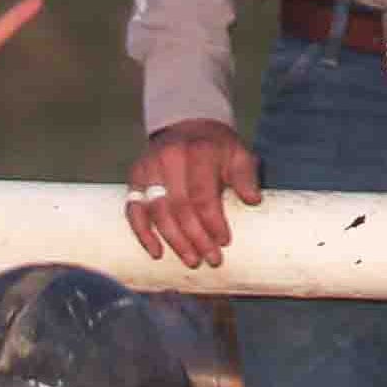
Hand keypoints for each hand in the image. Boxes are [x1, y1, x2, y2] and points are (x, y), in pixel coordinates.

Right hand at [125, 120, 261, 269]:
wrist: (187, 126)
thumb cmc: (216, 148)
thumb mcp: (238, 154)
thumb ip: (246, 175)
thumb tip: (253, 200)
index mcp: (198, 151)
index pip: (202, 195)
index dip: (212, 222)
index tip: (224, 241)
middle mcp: (169, 158)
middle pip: (180, 207)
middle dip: (195, 238)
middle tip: (210, 259)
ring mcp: (149, 168)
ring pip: (157, 212)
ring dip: (174, 241)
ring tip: (191, 260)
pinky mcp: (135, 177)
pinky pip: (133, 209)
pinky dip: (142, 233)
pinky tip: (156, 251)